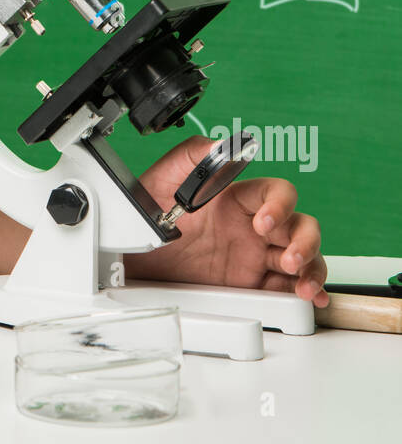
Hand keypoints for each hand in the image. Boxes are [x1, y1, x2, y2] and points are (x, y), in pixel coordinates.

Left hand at [124, 134, 329, 305]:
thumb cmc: (145, 215)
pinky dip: (304, 294)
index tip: (262, 223)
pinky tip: (309, 299)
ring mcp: (253, 257)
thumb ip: (192, 155)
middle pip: (301, 226)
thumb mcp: (162, 179)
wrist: (130, 260)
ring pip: (303, 257)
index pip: (276, 193)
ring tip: (303, 287)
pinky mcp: (248, 285)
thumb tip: (220, 144)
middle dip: (305, 242)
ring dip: (312, 269)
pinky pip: (286, 288)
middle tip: (289, 260)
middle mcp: (252, 227)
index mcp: (237, 199)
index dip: (280, 205)